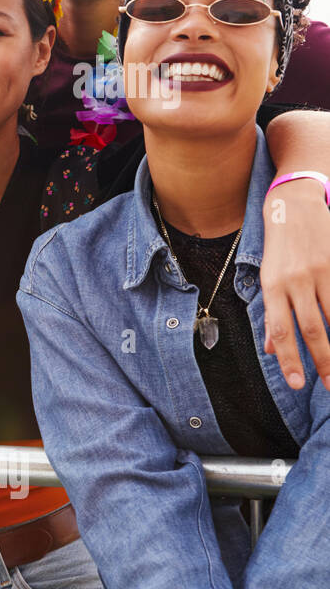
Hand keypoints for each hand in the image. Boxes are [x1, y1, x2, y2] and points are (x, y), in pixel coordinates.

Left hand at [260, 180, 329, 389]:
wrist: (294, 204)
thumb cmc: (278, 247)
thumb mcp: (266, 278)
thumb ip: (271, 313)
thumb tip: (271, 349)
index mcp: (273, 286)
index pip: (281, 330)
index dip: (290, 359)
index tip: (297, 384)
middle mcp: (297, 280)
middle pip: (313, 329)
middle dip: (323, 361)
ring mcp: (322, 271)